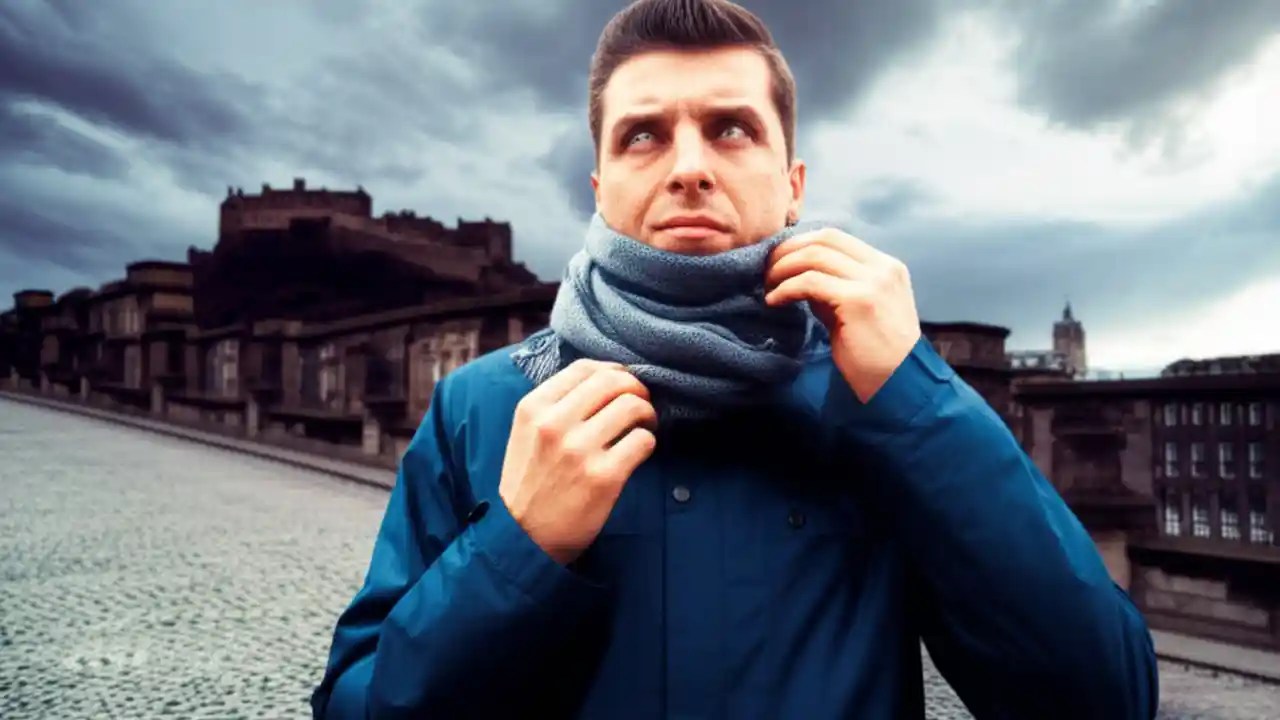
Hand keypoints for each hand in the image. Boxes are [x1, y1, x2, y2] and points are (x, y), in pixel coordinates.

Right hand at [499, 359, 657, 564]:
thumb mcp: (525, 434)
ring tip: (644, 427)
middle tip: (641, 405)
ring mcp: (579, 450)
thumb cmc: (530, 483)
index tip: (623, 384)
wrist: (523, 538)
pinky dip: (648, 443)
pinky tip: (638, 453)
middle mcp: (554, 423)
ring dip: (647, 415)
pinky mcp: (603, 477)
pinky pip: (643, 441)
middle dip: (636, 389)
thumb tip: (604, 380)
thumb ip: (555, 405)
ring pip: (633, 407)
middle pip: (613, 381)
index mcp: (533, 407)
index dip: (614, 371)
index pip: (584, 368)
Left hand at [763, 228, 921, 402]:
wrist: (899, 383)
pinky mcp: (858, 301)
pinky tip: (774, 301)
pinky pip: (810, 282)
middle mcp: (883, 268)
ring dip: (783, 268)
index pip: (835, 237)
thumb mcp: (856, 311)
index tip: (777, 259)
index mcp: (886, 267)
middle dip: (787, 250)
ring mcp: (873, 282)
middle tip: (764, 269)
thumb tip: (798, 276)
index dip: (800, 243)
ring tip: (767, 286)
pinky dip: (786, 288)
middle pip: (824, 239)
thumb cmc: (875, 354)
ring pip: (814, 256)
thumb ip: (834, 288)